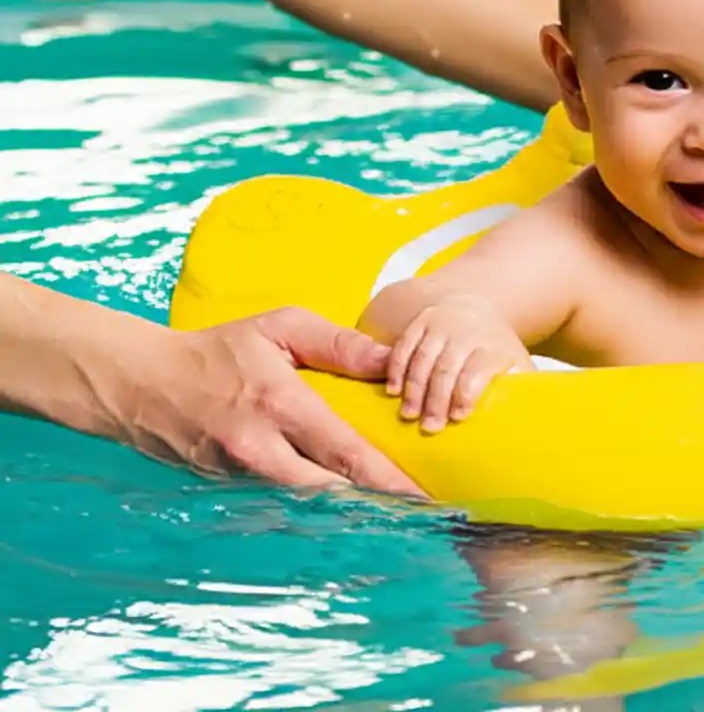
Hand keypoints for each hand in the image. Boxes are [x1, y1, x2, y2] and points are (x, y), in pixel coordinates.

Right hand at [128, 307, 420, 495]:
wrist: (141, 383)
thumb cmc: (219, 350)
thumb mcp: (279, 328)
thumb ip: (339, 345)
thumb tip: (390, 362)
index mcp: (280, 404)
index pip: (346, 452)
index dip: (389, 480)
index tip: (424, 496)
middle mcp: (262, 449)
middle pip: (333, 492)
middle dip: (380, 505)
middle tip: (424, 513)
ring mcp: (244, 475)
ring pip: (310, 504)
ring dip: (353, 510)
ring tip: (399, 514)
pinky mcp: (232, 489)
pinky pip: (286, 501)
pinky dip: (319, 504)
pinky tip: (351, 507)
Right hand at [387, 293, 532, 432]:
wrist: (477, 312)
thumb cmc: (495, 351)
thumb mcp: (515, 366)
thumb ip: (521, 390)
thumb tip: (524, 420)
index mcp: (493, 346)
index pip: (477, 370)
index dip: (466, 394)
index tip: (458, 417)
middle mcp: (466, 332)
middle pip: (447, 367)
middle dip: (437, 399)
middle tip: (429, 427)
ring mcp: (441, 325)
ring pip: (423, 358)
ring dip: (414, 389)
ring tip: (409, 415)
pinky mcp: (420, 322)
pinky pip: (404, 346)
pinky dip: (396, 368)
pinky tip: (393, 391)